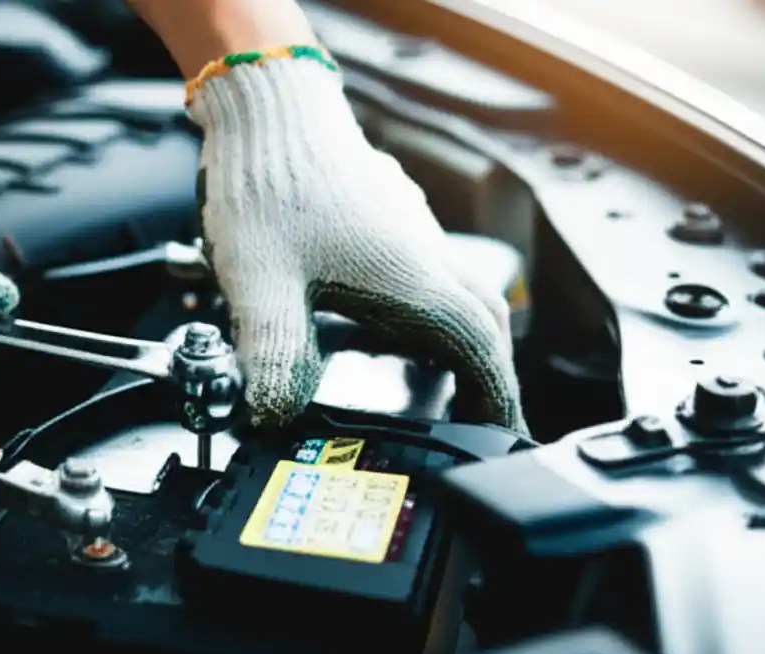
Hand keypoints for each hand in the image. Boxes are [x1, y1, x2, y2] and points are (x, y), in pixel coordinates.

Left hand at [190, 55, 525, 430]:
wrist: (267, 109)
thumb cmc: (271, 184)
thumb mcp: (262, 286)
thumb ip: (273, 357)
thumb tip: (276, 415)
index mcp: (410, 278)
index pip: (478, 349)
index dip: (495, 399)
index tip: (502, 434)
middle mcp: (422, 252)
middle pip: (484, 322)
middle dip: (489, 374)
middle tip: (477, 414)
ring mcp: (408, 229)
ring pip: (460, 291)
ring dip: (461, 339)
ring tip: (439, 381)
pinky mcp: (387, 216)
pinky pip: (430, 269)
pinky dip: (430, 307)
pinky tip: (386, 320)